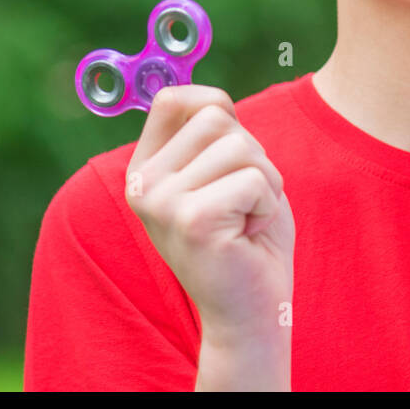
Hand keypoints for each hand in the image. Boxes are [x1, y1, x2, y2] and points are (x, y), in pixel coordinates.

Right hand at [126, 85, 294, 350]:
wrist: (251, 311)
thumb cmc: (248, 237)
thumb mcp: (224, 172)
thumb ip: (212, 135)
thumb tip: (212, 97)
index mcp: (144, 168)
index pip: (175, 98)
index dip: (218, 110)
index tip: (231, 156)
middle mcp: (141, 183)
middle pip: (216, 118)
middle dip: (251, 155)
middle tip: (243, 200)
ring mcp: (162, 202)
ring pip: (240, 146)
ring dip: (264, 181)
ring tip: (246, 219)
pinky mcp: (193, 221)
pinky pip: (255, 179)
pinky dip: (268, 204)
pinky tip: (249, 236)